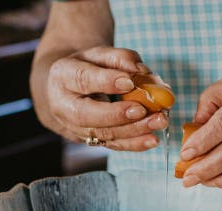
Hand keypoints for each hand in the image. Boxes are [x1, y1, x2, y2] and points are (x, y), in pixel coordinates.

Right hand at [40, 46, 168, 150]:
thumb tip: (142, 71)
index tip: (129, 82)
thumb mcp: (100, 54)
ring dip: (133, 131)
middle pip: (86, 115)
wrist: (72, 89)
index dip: (105, 82)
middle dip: (117, 114)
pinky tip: (152, 140)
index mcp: (63, 76)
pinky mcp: (90, 141)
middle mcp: (64, 105)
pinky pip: (112, 145)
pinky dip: (134, 144)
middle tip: (143, 110)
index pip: (82, 79)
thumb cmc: (88, 67)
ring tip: (158, 122)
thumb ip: (120, 58)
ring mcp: (75, 127)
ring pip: (102, 134)